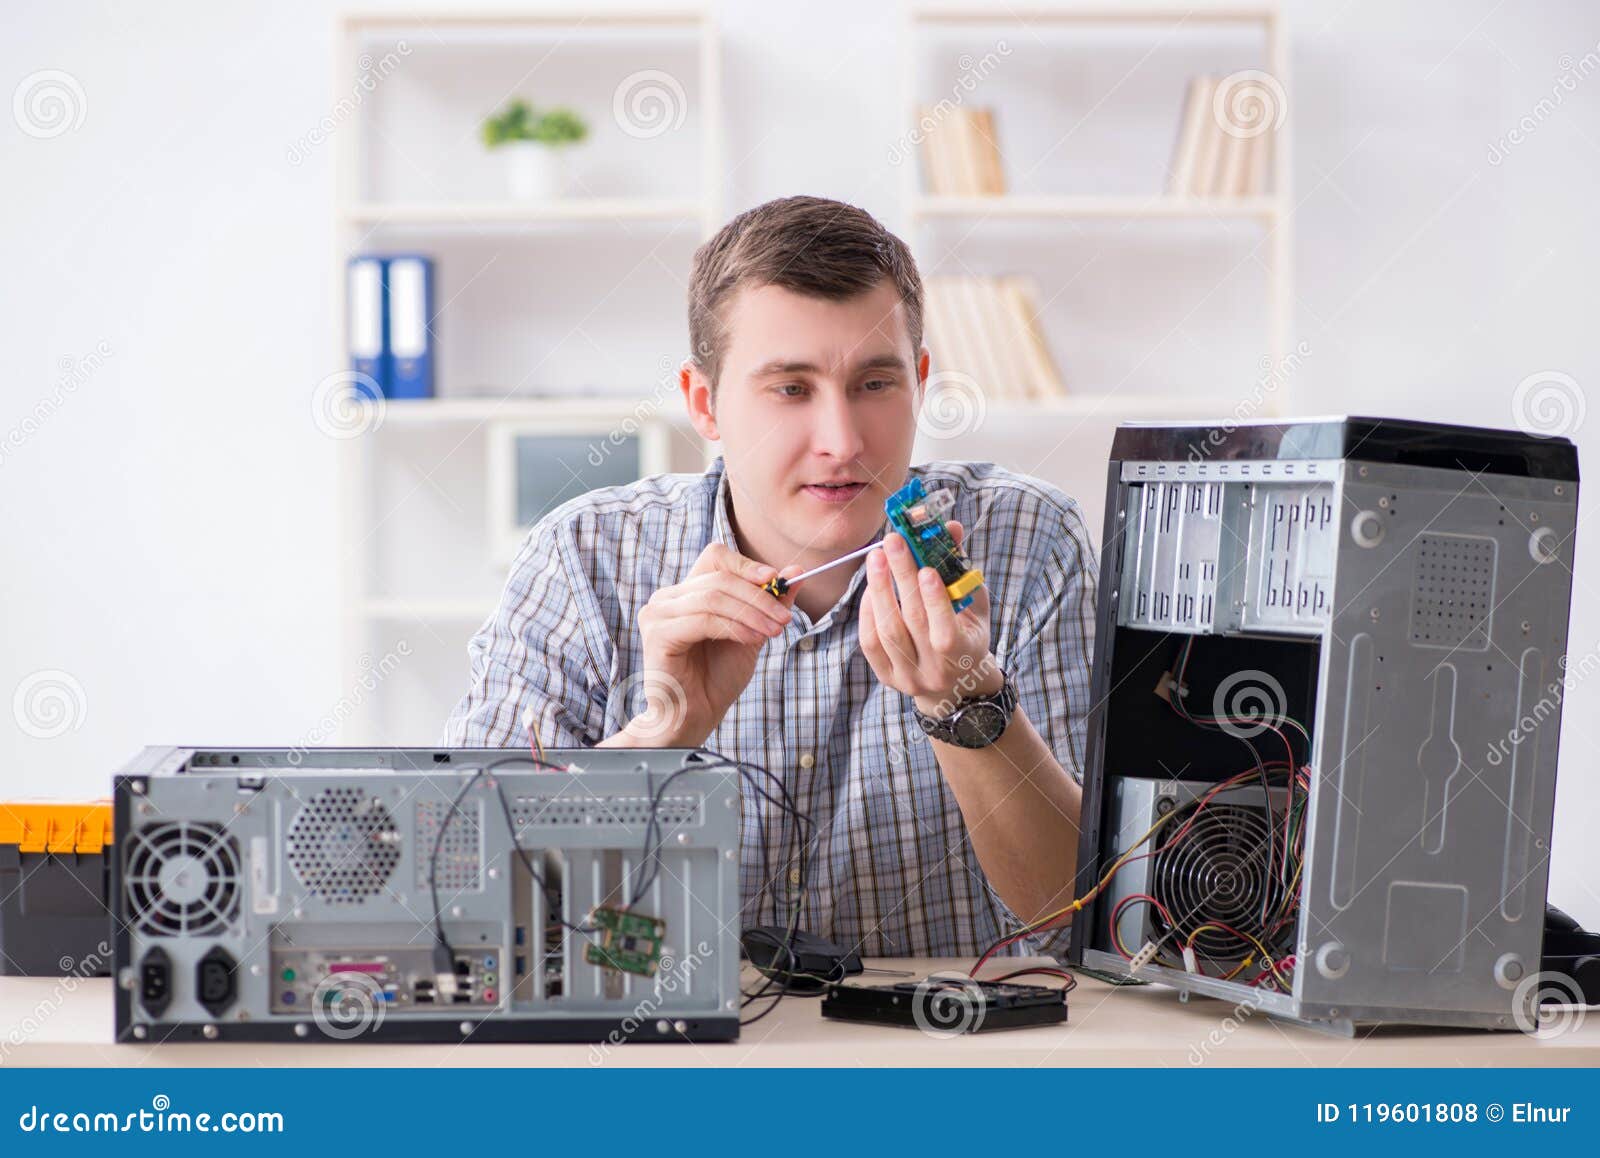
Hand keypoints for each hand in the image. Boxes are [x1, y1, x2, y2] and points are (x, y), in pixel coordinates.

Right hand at [620, 543, 800, 746]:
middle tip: (785, 617)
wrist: (695, 718)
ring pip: (713, 597)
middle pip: (720, 578)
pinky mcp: (657, 635)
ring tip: (774, 631)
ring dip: (751, 613)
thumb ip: (769, 603)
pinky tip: (752, 640)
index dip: (746, 565)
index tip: (776, 579)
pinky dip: (734, 627)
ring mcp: (657, 614)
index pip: (715, 558)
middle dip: (759, 596)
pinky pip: (703, 620)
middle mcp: (667, 598)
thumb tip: (797, 573)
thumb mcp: (752, 634)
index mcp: (686, 593)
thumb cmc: (716, 678)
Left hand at [858, 520, 1000, 716]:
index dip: (935, 602)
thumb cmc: (967, 632)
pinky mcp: (886, 677)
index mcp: (964, 656)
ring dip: (880, 590)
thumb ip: (961, 568)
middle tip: (893, 542)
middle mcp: (935, 672)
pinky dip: (869, 611)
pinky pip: (870, 642)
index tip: (926, 569)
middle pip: (912, 623)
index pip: (946, 634)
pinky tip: (871, 586)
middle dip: (901, 578)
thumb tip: (949, 526)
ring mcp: (908, 678)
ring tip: (876, 558)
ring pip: (887, 633)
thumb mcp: (974, 604)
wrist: (955, 682)